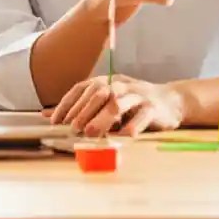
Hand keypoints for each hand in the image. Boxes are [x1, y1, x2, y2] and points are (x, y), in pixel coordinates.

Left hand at [48, 75, 183, 137]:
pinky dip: (132, 126)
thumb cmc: (133, 103)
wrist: (171, 101)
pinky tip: (123, 136)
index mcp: (107, 81)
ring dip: (102, 119)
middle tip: (73, 128)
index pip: (82, 88)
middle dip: (83, 111)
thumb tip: (47, 114)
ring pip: (118, 104)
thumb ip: (79, 107)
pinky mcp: (153, 109)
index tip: (56, 120)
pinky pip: (142, 116)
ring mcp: (137, 96)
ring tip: (91, 133)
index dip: (68, 103)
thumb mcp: (105, 100)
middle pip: (99, 93)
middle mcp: (120, 85)